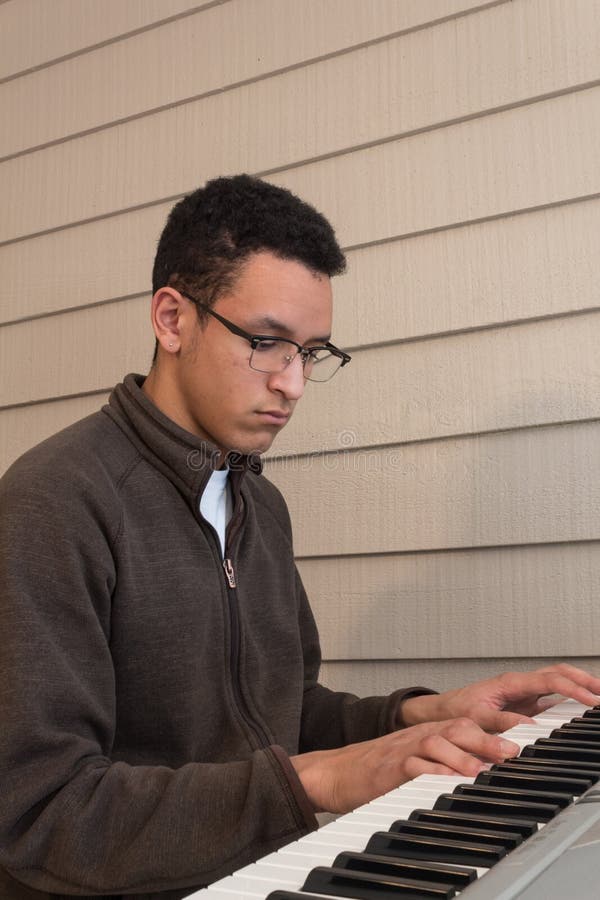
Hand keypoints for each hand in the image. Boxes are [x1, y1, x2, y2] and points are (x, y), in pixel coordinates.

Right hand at [290, 718, 518, 813]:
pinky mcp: (389, 769)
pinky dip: (430, 774)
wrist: (336, 771)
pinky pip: (412, 767)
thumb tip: (484, 769)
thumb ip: (445, 759)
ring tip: (480, 769)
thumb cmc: (378, 769)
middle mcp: (419, 736)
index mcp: (428, 732)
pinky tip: (444, 782)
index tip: (521, 738)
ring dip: (461, 756)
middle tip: (511, 751)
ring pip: (437, 742)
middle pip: (457, 727)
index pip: (466, 723)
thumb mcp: (415, 758)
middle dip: (487, 739)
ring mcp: (403, 750)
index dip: (494, 729)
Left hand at [401, 663, 599, 733]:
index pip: (550, 680)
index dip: (573, 689)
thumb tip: (526, 727)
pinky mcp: (524, 702)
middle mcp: (520, 683)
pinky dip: (569, 697)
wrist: (443, 710)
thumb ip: (500, 721)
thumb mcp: (476, 717)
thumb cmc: (457, 710)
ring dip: (580, 685)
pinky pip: (551, 695)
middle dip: (584, 680)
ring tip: (599, 696)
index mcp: (510, 683)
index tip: (592, 700)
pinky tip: (581, 706)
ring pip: (558, 681)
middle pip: (559, 674)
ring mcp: (523, 691)